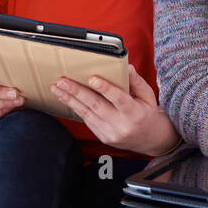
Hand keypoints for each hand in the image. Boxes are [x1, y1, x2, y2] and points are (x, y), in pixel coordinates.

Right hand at [0, 69, 24, 123]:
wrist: (15, 95)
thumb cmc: (11, 82)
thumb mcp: (9, 76)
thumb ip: (9, 74)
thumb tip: (19, 73)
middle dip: (1, 93)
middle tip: (16, 93)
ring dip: (5, 103)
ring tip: (19, 101)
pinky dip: (2, 112)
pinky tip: (13, 108)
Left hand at [49, 64, 179, 156]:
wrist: (150, 140)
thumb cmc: (148, 114)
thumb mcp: (149, 96)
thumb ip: (137, 82)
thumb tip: (126, 67)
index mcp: (135, 113)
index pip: (118, 99)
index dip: (105, 88)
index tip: (91, 78)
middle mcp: (121, 125)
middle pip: (96, 106)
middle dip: (77, 92)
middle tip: (62, 81)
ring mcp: (111, 133)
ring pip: (87, 113)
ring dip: (70, 99)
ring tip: (57, 88)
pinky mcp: (103, 137)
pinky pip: (87, 120)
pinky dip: (76, 108)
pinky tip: (66, 98)